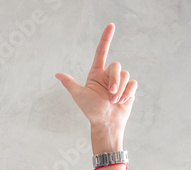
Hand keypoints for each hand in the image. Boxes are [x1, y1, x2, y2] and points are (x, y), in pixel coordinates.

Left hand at [55, 24, 136, 149]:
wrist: (106, 123)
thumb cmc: (91, 111)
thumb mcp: (79, 96)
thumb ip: (70, 83)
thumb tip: (57, 74)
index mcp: (96, 74)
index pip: (101, 52)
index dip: (106, 38)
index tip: (111, 25)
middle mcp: (108, 76)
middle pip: (116, 66)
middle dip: (115, 80)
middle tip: (111, 94)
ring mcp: (119, 82)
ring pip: (126, 75)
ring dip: (120, 89)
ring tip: (114, 101)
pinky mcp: (129, 89)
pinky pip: (133, 83)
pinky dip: (128, 93)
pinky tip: (122, 102)